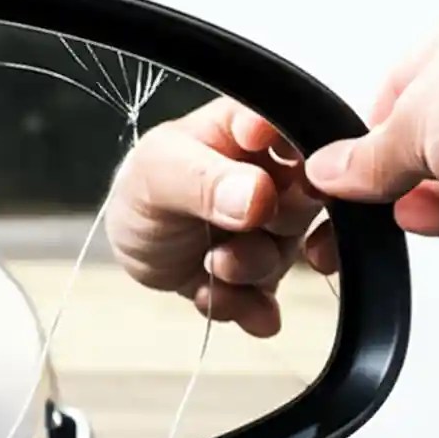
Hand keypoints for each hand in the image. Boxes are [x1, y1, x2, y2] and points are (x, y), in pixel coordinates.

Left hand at [105, 96, 335, 337]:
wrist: (130, 245)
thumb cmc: (143, 189)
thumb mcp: (158, 171)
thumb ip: (205, 179)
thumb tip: (259, 195)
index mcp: (254, 130)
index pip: (302, 134)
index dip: (300, 163)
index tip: (267, 187)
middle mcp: (275, 177)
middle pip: (308, 202)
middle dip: (267, 226)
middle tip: (232, 229)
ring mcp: (274, 229)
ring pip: (286, 256)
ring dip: (245, 268)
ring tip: (209, 262)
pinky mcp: (264, 276)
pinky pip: (271, 300)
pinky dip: (243, 307)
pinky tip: (214, 298)